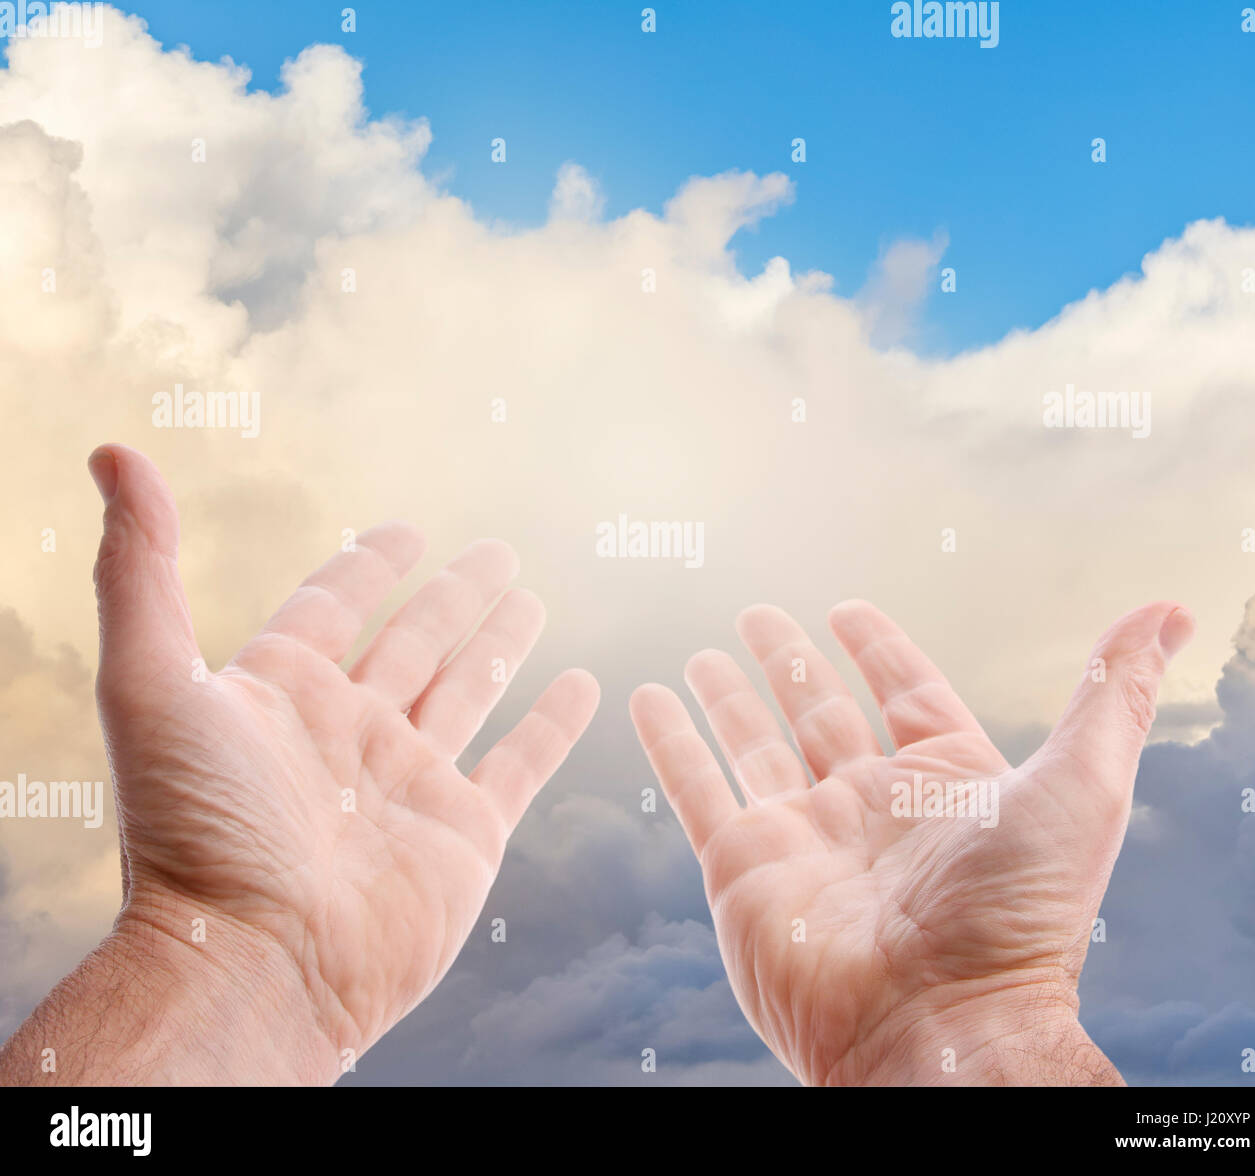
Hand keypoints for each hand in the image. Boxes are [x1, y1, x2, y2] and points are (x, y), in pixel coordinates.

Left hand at [1, 443, 597, 1084]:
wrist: (255, 964)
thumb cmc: (193, 833)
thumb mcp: (152, 683)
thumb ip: (141, 570)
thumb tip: (117, 451)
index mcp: (284, 691)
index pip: (336, 605)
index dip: (368, 564)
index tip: (403, 529)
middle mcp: (350, 729)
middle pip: (416, 639)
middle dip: (455, 593)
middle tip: (497, 549)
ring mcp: (411, 780)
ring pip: (469, 690)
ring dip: (501, 643)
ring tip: (531, 597)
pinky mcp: (465, 831)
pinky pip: (522, 764)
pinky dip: (554, 726)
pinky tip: (582, 688)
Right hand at [630, 598, 1192, 1085]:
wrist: (940, 1029)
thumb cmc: (1019, 919)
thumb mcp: (1083, 786)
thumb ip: (1112, 693)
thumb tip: (1170, 609)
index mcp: (944, 783)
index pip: (905, 691)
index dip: (879, 649)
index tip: (848, 611)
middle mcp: (869, 805)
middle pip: (818, 711)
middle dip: (789, 662)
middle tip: (758, 615)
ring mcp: (802, 834)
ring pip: (752, 743)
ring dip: (726, 697)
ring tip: (702, 655)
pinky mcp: (741, 866)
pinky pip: (694, 787)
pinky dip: (669, 742)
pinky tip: (649, 698)